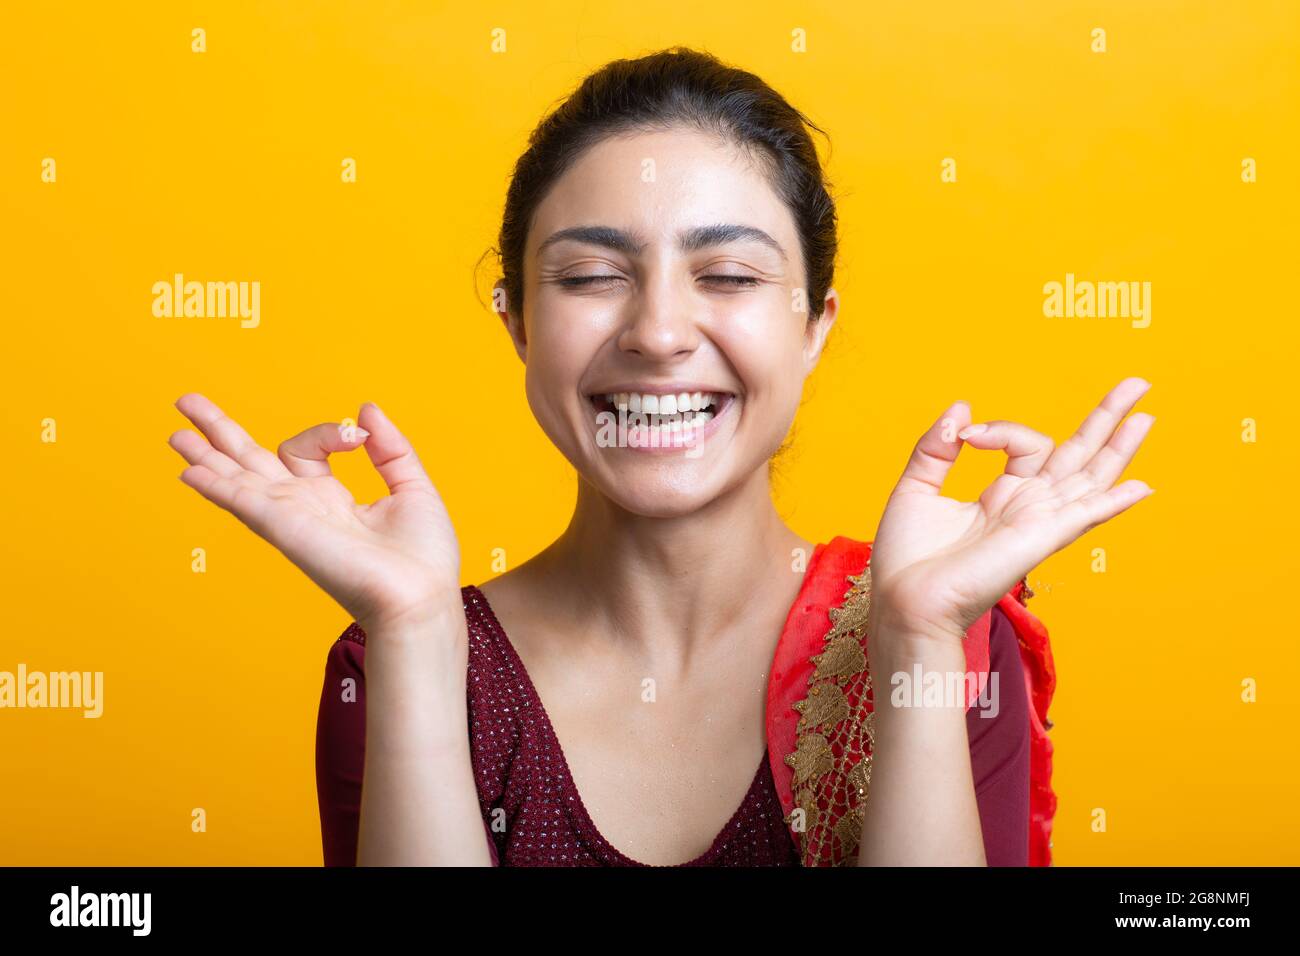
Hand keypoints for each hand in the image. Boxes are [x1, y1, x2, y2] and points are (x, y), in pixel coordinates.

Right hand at [168, 394, 461, 632]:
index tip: (359, 435)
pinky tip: (189, 470)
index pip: (305, 449)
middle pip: (250, 462)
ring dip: (204, 455)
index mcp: (330, 499)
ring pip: (237, 478)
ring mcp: (290, 518)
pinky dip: (216, 484)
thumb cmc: (423, 557)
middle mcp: (303, 508)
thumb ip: (389, 447)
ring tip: (174, 433)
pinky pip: (244, 500)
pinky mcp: (286, 528)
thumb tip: (366, 409)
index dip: (329, 433)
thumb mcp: (412, 487)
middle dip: (219, 432)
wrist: (421, 597)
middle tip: (185, 402)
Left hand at [868, 377, 1155, 641]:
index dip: (1001, 430)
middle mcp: (1028, 507)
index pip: (1026, 444)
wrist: (904, 600)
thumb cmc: (907, 557)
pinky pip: (1083, 516)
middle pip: (1078, 456)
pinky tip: (1142, 486)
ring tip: (1146, 414)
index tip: (966, 436)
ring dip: (1120, 448)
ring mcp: (1038, 523)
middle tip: (1138, 384)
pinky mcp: (1038, 539)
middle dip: (1107, 420)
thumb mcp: (916, 488)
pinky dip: (1112, 501)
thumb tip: (962, 409)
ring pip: (1090, 478)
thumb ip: (937, 447)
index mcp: (1002, 496)